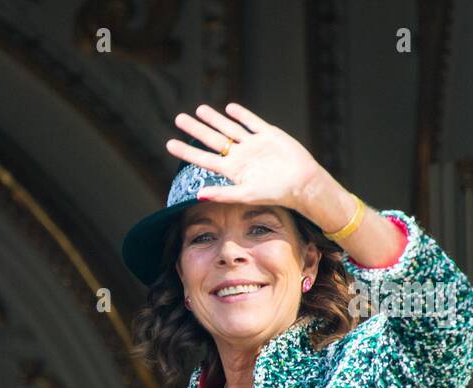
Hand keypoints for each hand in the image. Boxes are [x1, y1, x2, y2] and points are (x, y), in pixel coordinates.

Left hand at [166, 103, 327, 217]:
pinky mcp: (269, 135)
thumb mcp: (246, 195)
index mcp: (231, 171)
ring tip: (199, 109)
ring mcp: (253, 144)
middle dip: (195, 129)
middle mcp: (239, 156)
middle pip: (212, 139)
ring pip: (230, 128)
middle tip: (178, 118)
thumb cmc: (274, 193)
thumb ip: (222, 194)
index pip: (203, 159)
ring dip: (215, 119)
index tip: (169, 143)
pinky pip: (252, 122)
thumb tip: (197, 195)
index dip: (186, 151)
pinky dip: (241, 115)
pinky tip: (229, 108)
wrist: (303, 183)